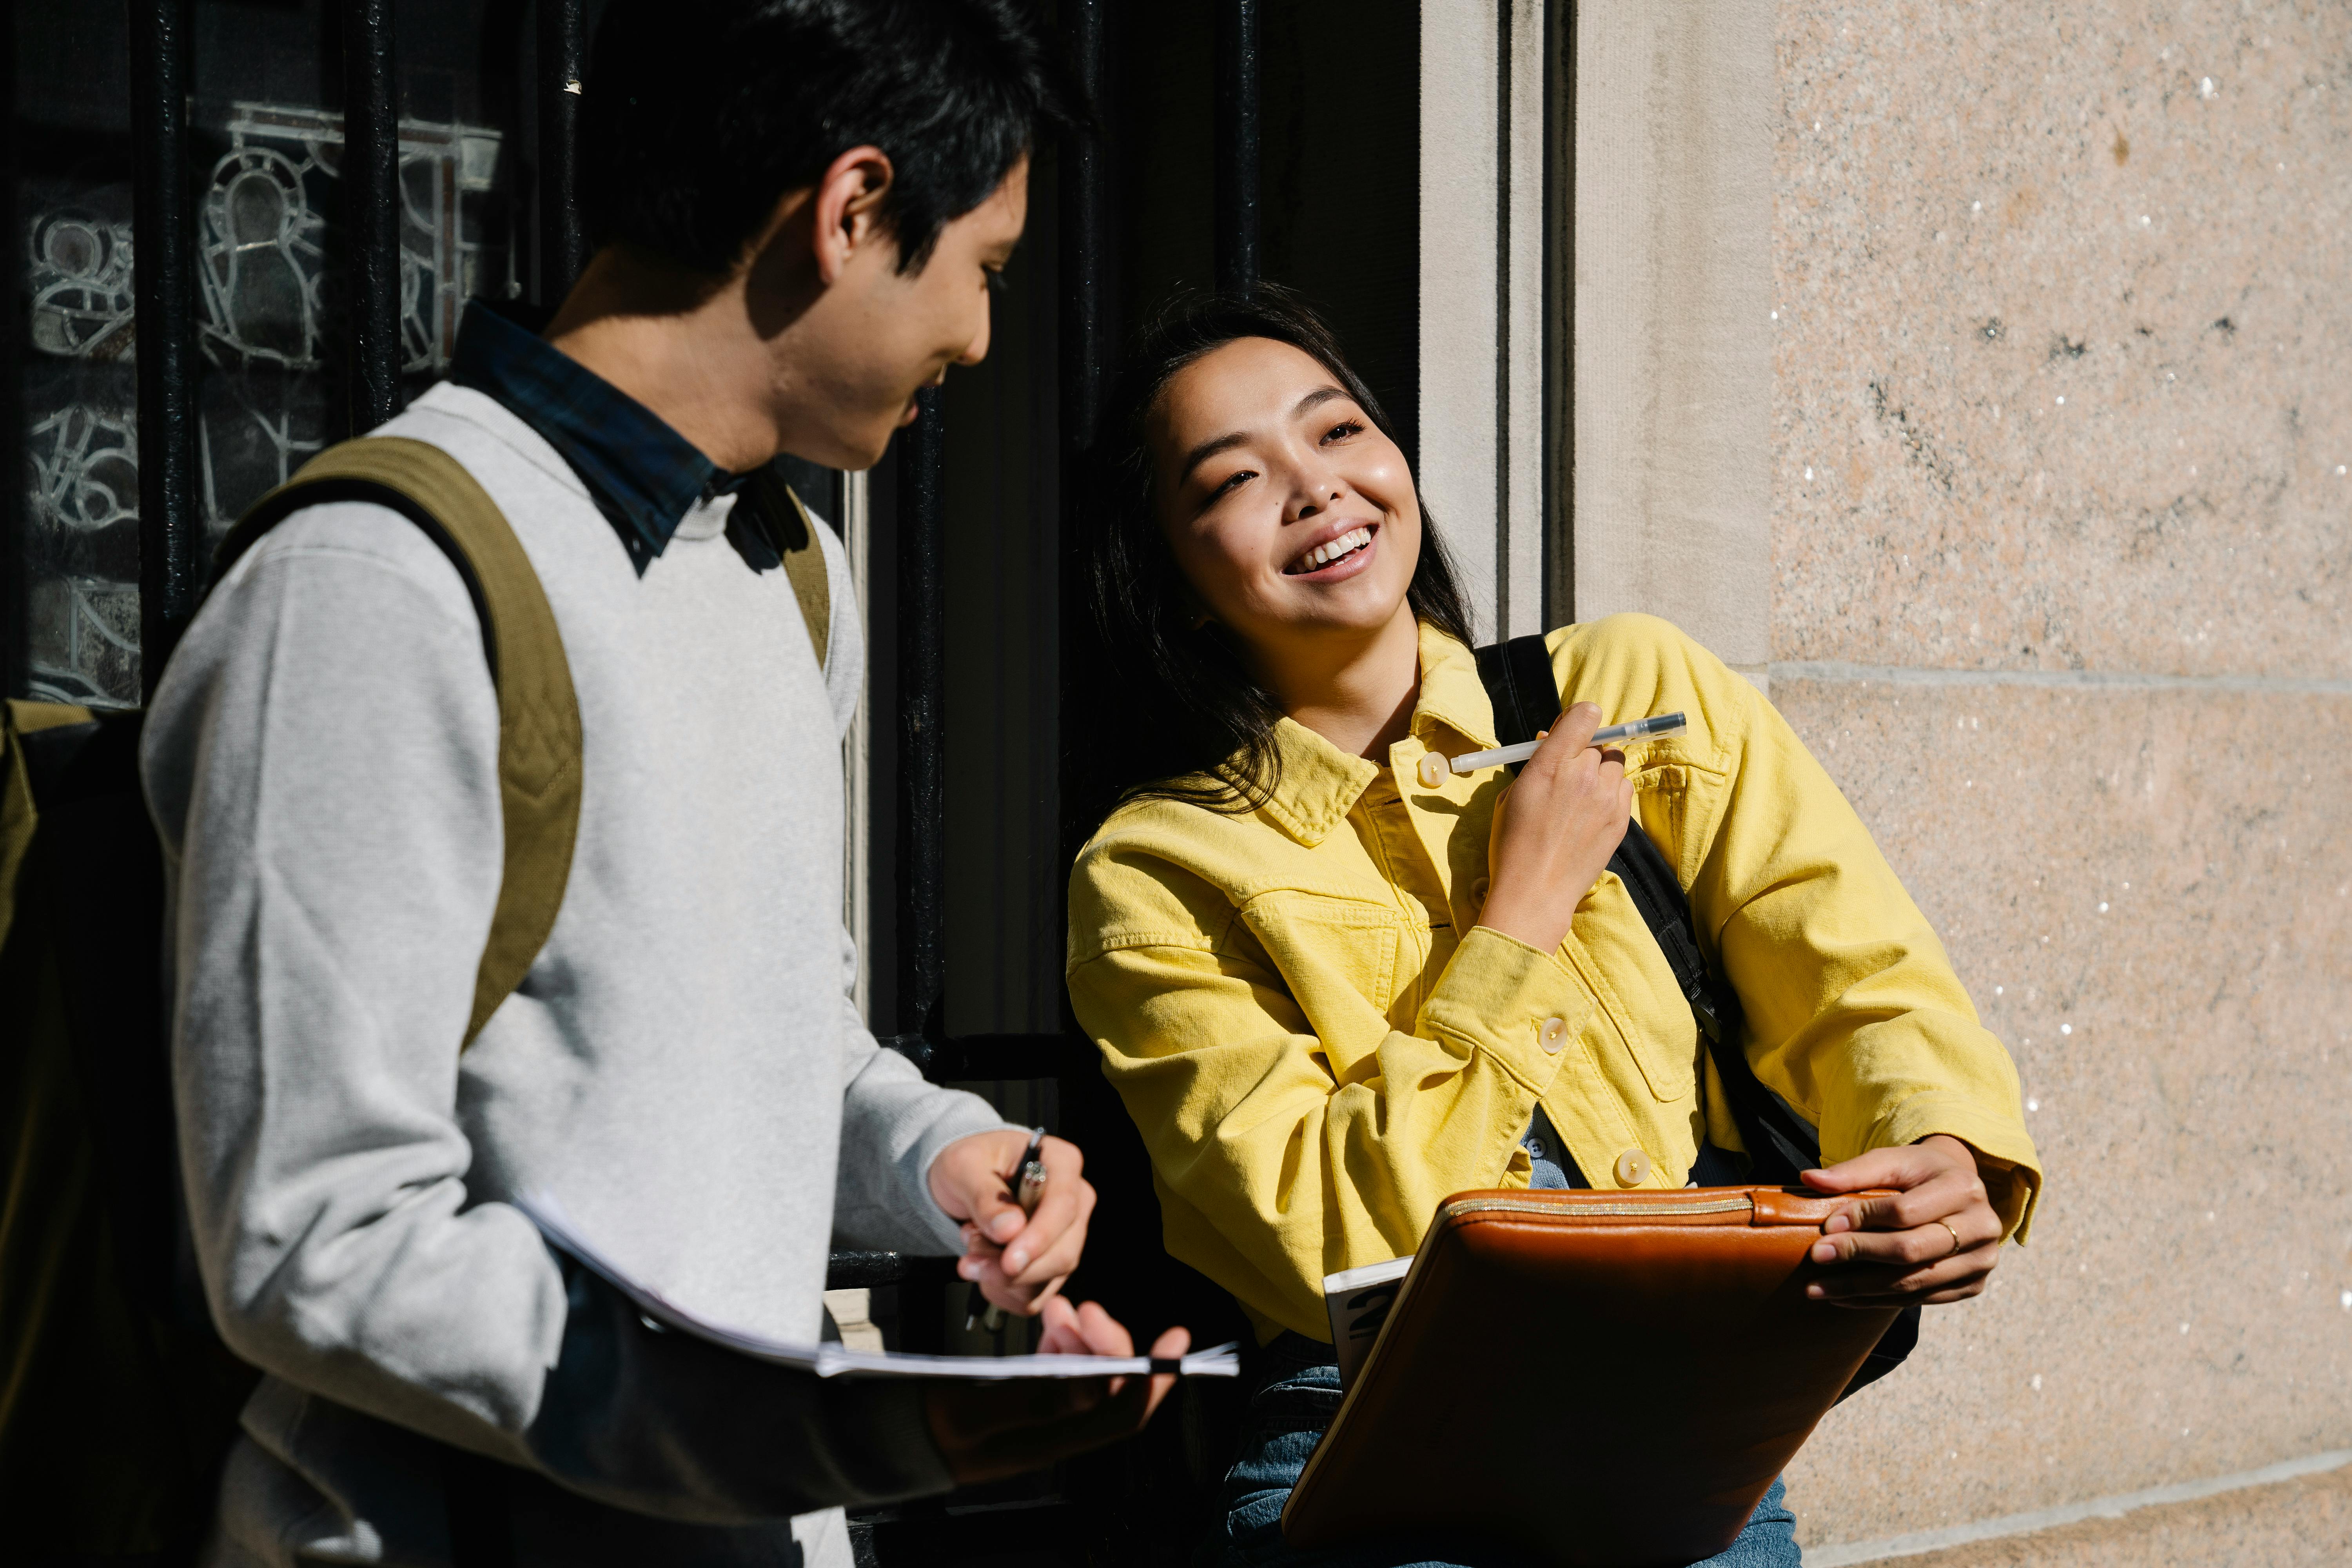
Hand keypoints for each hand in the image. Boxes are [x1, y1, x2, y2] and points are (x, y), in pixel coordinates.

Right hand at [923, 1299, 1188, 1484]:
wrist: (863, 1441)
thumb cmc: (905, 1427)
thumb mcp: (966, 1409)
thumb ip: (1034, 1400)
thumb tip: (1100, 1384)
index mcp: (1040, 1444)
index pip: (1119, 1416)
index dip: (1153, 1379)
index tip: (1174, 1340)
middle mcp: (1044, 1437)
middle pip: (1106, 1392)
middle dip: (1107, 1344)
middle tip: (1085, 1307)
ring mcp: (1031, 1421)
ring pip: (1082, 1376)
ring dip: (1082, 1339)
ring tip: (1060, 1308)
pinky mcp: (1015, 1404)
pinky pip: (1057, 1372)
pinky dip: (1061, 1342)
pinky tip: (1050, 1321)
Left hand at [928, 1130, 1095, 1316]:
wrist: (965, 1180)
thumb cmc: (970, 1163)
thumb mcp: (963, 1167)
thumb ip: (984, 1196)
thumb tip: (1009, 1230)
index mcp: (1062, 1163)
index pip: (1063, 1207)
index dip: (1039, 1238)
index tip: (1009, 1261)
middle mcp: (1075, 1201)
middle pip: (1063, 1252)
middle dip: (1013, 1270)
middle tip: (968, 1262)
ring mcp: (1068, 1235)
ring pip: (1048, 1279)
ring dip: (1001, 1279)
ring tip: (972, 1247)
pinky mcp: (1054, 1264)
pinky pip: (1035, 1296)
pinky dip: (1003, 1292)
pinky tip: (983, 1267)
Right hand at [1476, 702, 1633, 953]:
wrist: (1534, 893)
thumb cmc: (1513, 845)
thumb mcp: (1512, 795)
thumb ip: (1537, 763)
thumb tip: (1552, 741)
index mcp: (1550, 765)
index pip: (1584, 716)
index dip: (1579, 719)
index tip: (1572, 731)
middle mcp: (1582, 775)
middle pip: (1598, 744)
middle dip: (1583, 754)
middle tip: (1566, 774)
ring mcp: (1605, 799)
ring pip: (1615, 765)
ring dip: (1600, 773)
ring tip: (1580, 796)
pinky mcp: (1620, 821)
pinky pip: (1624, 789)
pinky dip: (1611, 793)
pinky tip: (1591, 812)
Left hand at [1800, 1134, 2003, 1305]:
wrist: (1960, 1192)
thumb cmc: (1920, 1173)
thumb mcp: (1892, 1160)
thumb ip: (1853, 1171)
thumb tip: (1808, 1179)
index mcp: (1963, 1188)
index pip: (1905, 1211)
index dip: (1863, 1220)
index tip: (1826, 1227)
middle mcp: (1982, 1227)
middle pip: (1911, 1251)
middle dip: (1859, 1255)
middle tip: (1817, 1258)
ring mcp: (1982, 1261)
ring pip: (1914, 1283)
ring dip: (1861, 1289)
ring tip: (1819, 1289)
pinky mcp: (1973, 1285)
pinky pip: (1921, 1299)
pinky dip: (1880, 1301)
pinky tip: (1846, 1298)